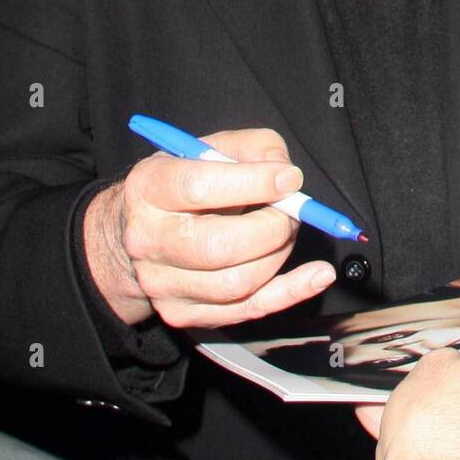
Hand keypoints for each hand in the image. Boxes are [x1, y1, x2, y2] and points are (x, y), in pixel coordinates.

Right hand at [83, 127, 335, 327]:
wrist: (143, 227)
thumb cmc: (185, 180)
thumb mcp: (212, 147)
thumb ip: (254, 148)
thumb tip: (286, 173)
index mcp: (148, 187)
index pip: (199, 188)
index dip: (253, 183)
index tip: (289, 179)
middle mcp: (148, 240)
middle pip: (217, 247)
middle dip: (271, 228)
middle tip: (291, 210)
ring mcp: (162, 283)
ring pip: (236, 284)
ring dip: (278, 255)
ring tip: (284, 231)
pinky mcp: (182, 312)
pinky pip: (247, 310)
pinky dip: (291, 292)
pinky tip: (316, 275)